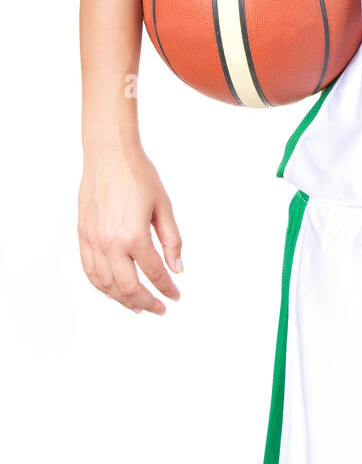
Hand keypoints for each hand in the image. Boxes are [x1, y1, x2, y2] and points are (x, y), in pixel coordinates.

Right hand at [78, 143, 182, 315]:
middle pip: (128, 288)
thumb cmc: (138, 175)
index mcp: (134, 236)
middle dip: (145, 302)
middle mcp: (110, 244)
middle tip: (159, 308)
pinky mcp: (83, 236)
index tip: (175, 296)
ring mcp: (93, 241)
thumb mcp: (164, 206)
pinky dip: (101, 286)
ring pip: (105, 284)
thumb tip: (177, 269)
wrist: (109, 154)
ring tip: (137, 306)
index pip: (154, 273)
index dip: (167, 288)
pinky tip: (112, 290)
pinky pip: (89, 270)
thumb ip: (171, 240)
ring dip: (122, 300)